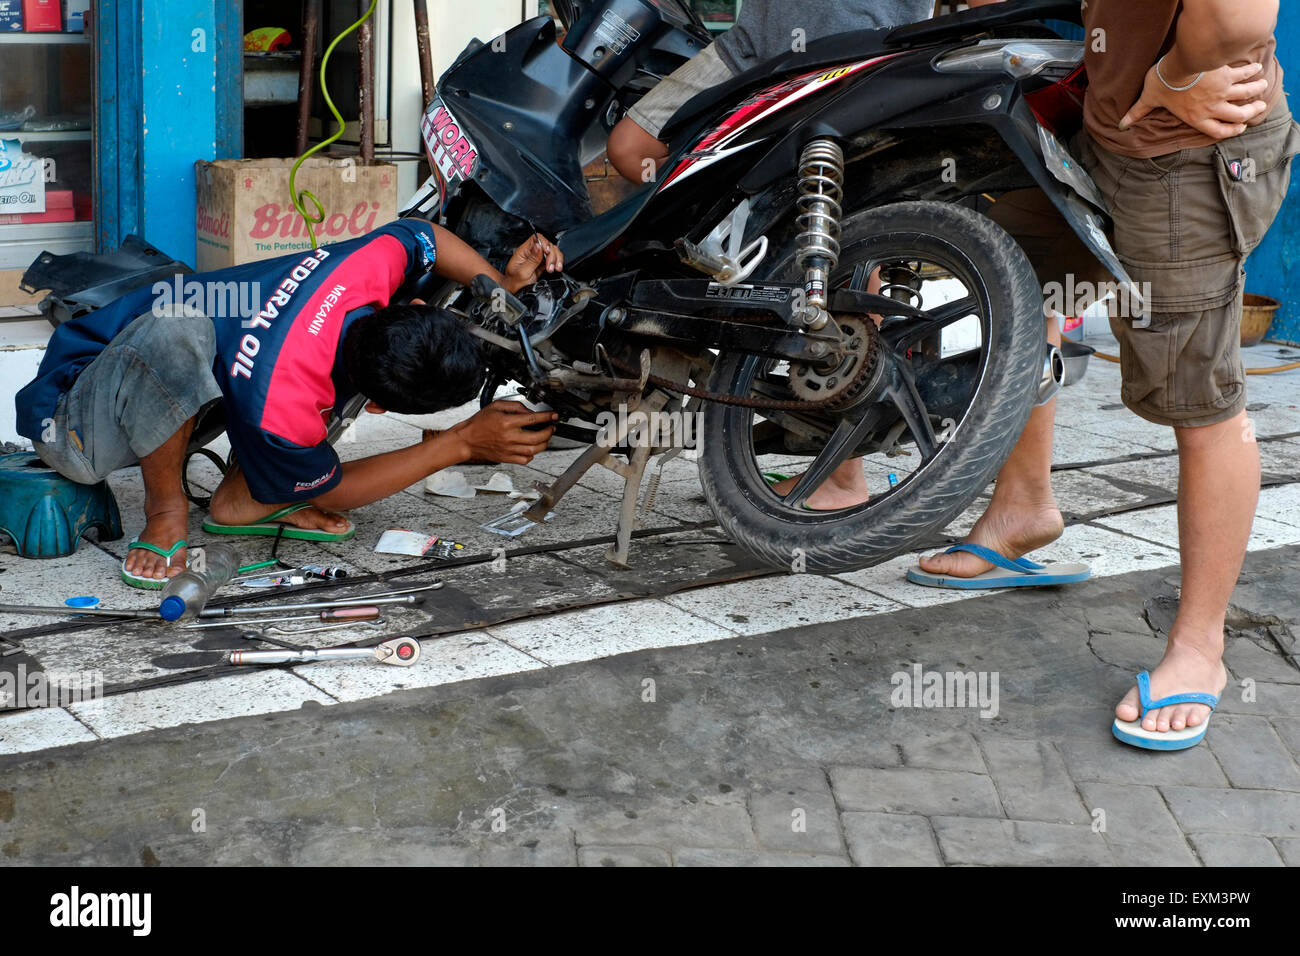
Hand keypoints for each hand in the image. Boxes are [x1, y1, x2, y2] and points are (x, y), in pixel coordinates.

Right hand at [447, 400, 557, 464]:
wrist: (466, 440)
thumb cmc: (479, 423)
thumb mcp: (495, 406)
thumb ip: (515, 406)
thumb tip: (529, 411)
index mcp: (507, 422)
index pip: (533, 419)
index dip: (547, 417)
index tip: (554, 415)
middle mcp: (509, 437)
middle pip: (537, 437)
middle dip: (549, 431)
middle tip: (552, 427)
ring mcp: (509, 449)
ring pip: (534, 450)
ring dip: (544, 443)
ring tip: (546, 437)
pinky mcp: (507, 458)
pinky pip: (525, 460)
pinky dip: (532, 455)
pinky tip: (532, 448)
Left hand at [504, 234, 563, 292]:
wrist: (515, 291)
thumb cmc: (515, 283)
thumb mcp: (523, 272)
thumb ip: (532, 259)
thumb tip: (538, 246)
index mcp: (523, 251)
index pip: (536, 239)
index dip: (544, 243)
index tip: (547, 252)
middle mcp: (531, 253)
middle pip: (547, 245)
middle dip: (552, 254)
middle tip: (550, 266)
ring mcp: (538, 258)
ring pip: (552, 251)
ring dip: (556, 259)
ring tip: (555, 268)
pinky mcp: (543, 264)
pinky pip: (553, 259)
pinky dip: (557, 263)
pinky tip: (556, 269)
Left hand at [1120, 60, 1269, 140]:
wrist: (1180, 65)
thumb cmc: (1163, 83)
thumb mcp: (1149, 99)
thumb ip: (1138, 112)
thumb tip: (1122, 124)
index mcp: (1196, 117)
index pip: (1218, 131)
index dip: (1231, 131)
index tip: (1240, 128)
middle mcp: (1213, 107)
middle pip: (1238, 115)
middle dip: (1250, 113)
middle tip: (1257, 109)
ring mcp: (1223, 91)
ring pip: (1246, 95)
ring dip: (1256, 92)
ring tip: (1262, 89)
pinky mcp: (1228, 75)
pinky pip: (1245, 75)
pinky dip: (1252, 73)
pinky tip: (1257, 70)